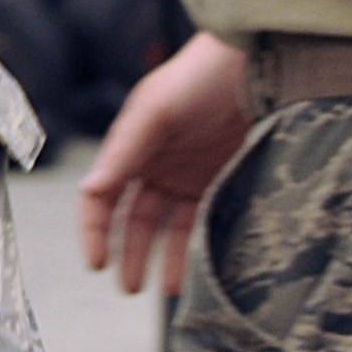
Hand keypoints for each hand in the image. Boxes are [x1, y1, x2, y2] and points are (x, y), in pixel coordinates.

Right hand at [80, 30, 255, 296]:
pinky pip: (210, 221)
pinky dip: (202, 247)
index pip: (100, 198)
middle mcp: (156, 166)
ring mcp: (192, 175)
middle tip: (129, 287)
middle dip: (128, 253)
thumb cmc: (200, 76)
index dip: (94, 230)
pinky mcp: (227, 180)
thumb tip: (91, 190)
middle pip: (134, 219)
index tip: (97, 264)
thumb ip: (123, 152)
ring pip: (171, 227)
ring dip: (166, 257)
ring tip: (169, 291)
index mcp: (130, 149)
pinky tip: (203, 271)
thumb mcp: (154, 111)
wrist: (260, 60)